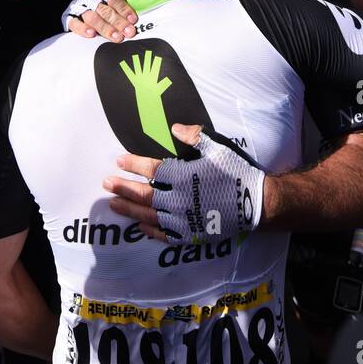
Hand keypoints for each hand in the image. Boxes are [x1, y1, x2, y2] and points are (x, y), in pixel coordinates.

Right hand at [63, 0, 136, 40]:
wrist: (82, 0)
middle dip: (118, 22)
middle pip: (104, 10)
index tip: (133, 20)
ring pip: (91, 17)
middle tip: (129, 32)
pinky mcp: (69, 16)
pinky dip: (82, 28)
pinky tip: (91, 34)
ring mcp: (78, 6)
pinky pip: (73, 22)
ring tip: (116, 36)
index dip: (123, 9)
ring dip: (104, 28)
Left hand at [105, 123, 265, 243]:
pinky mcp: (190, 234)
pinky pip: (165, 234)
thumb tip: (174, 128)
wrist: (256, 204)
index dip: (134, 164)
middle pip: (144, 193)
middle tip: (106, 183)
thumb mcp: (218, 149)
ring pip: (149, 214)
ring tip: (114, 204)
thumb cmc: (236, 173)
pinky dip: (151, 230)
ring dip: (130, 208)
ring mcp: (183, 219)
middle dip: (123, 187)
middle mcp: (178, 199)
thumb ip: (194, 137)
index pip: (152, 169)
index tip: (119, 160)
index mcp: (183, 176)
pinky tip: (140, 226)